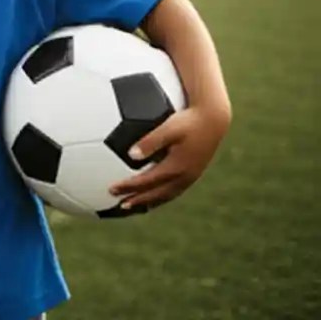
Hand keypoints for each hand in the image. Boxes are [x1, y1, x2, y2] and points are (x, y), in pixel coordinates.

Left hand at [108, 106, 230, 210]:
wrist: (214, 120)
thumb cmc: (188, 120)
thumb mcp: (168, 128)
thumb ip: (150, 141)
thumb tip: (131, 154)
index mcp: (176, 167)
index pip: (147, 181)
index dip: (129, 186)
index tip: (112, 189)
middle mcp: (184, 176)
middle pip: (157, 194)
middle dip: (138, 200)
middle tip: (120, 205)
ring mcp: (191, 177)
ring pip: (167, 195)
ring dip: (150, 201)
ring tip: (135, 206)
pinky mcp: (194, 174)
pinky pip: (175, 190)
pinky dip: (161, 196)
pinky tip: (153, 195)